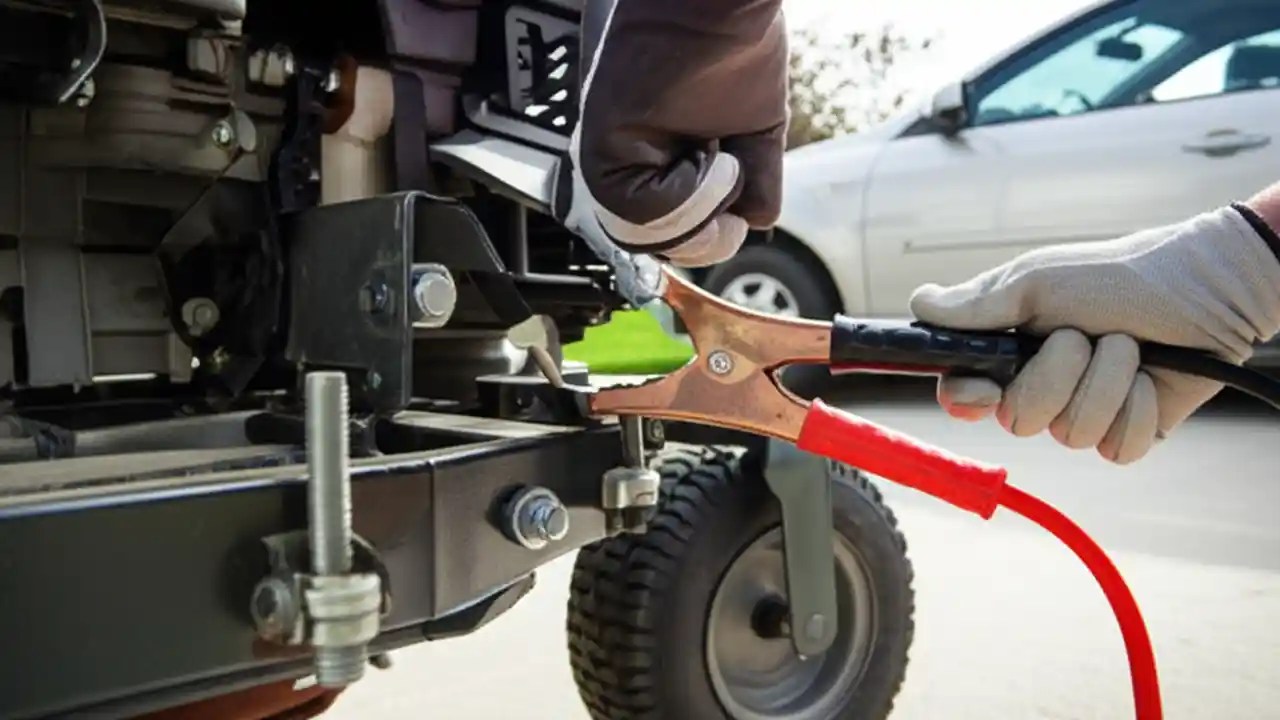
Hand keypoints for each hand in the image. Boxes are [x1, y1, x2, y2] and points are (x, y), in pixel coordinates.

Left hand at [554, 0, 787, 267]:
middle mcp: (625, 148)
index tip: (737, 220)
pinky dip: (690, 200)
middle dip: (701, 243)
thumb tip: (755, 223)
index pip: (662, 223)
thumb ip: (752, 178)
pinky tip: (716, 160)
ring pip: (641, 233)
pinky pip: (639, 210)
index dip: (702, 237)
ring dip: (700, 217)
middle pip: (648, 238)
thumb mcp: (755, 128)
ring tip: (727, 171)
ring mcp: (610, 145)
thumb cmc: (738, 39)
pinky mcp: (602, 140)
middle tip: (731, 222)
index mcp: (654, 145)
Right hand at [909, 205, 1279, 463]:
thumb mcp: (1039, 281)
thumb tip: (920, 303)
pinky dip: (1138, 406)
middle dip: (1057, 373)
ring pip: (1072, 433)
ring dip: (1107, 381)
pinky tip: (1152, 377)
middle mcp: (1042, 386)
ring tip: (1128, 346)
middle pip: (1019, 420)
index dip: (965, 400)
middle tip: (1082, 335)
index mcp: (1012, 350)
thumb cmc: (1119, 274)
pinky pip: (1116, 447)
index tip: (982, 389)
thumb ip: (979, 303)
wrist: (1204, 288)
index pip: (963, 394)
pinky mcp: (1129, 432)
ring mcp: (1085, 413)